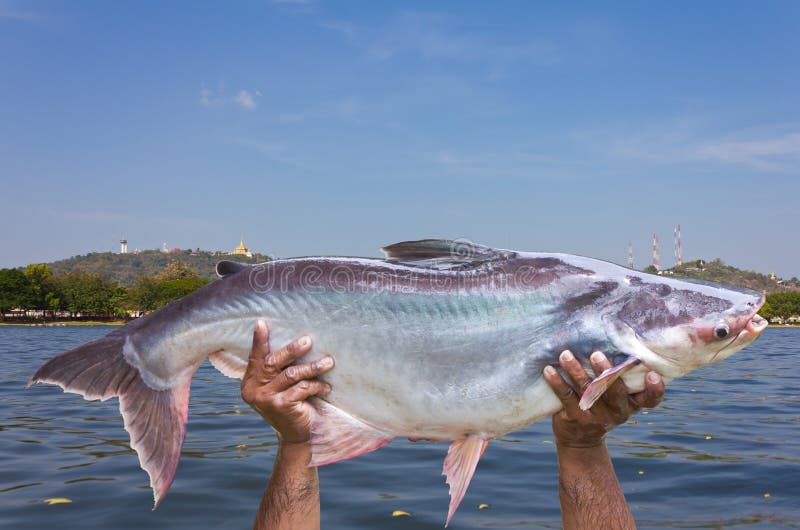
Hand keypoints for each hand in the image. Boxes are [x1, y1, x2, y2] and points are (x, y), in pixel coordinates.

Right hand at [241, 321, 334, 444]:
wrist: (296, 436)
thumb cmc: (290, 404)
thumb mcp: (278, 387)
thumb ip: (277, 371)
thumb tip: (295, 341)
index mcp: (250, 382)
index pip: (255, 357)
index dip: (259, 340)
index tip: (262, 323)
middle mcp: (254, 390)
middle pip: (273, 362)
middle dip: (292, 350)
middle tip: (308, 341)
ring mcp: (266, 399)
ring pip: (292, 374)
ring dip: (313, 367)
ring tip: (328, 362)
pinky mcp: (281, 406)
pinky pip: (302, 388)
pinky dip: (317, 385)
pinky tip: (326, 386)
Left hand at [543, 350, 663, 447]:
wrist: (580, 438)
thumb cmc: (601, 404)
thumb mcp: (615, 395)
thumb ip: (618, 375)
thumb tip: (613, 335)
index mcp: (632, 403)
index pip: (650, 399)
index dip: (654, 389)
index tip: (653, 374)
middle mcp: (618, 412)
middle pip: (614, 391)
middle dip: (605, 372)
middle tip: (596, 355)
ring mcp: (597, 417)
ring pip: (587, 391)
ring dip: (575, 371)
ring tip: (565, 354)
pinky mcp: (576, 419)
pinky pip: (566, 397)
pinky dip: (557, 382)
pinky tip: (548, 370)